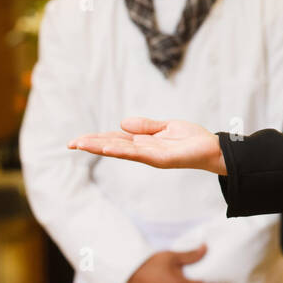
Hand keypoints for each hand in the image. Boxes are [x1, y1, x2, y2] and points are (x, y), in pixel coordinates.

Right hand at [69, 117, 226, 173]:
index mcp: (142, 142)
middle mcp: (143, 151)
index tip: (76, 139)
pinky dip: (122, 150)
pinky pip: (138, 154)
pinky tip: (107, 148)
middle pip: (112, 145)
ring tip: (81, 144)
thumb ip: (145, 126)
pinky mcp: (161, 159)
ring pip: (120, 150)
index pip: (114, 139)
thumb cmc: (191, 139)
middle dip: (91, 144)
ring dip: (100, 147)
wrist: (213, 149)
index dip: (95, 139)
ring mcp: (150, 156)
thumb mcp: (166, 126)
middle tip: (69, 144)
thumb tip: (121, 124)